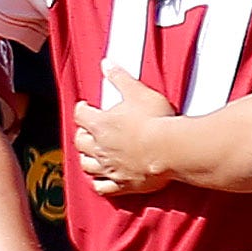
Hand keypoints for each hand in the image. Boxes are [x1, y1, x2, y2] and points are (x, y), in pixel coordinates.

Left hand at [75, 70, 178, 198]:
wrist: (171, 150)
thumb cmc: (156, 121)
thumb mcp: (138, 92)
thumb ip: (120, 78)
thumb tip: (106, 64)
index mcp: (99, 123)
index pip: (80, 114)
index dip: (82, 109)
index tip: (85, 106)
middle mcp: (99, 147)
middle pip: (80, 141)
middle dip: (82, 134)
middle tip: (89, 130)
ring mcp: (110, 167)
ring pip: (87, 165)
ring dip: (87, 158)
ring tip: (91, 154)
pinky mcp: (122, 183)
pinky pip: (103, 187)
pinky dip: (99, 183)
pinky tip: (102, 180)